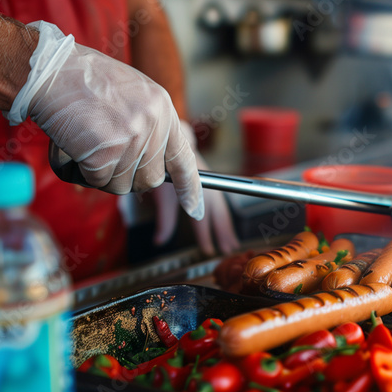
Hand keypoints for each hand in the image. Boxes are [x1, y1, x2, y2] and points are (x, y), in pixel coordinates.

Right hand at [7, 21, 203, 219]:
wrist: (50, 70)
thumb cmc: (83, 80)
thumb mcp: (132, 94)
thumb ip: (147, 124)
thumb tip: (149, 161)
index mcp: (163, 108)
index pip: (184, 158)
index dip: (190, 187)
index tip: (194, 209)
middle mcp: (153, 125)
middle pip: (150, 180)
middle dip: (128, 177)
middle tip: (105, 155)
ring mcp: (131, 140)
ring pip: (121, 185)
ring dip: (100, 173)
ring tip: (86, 142)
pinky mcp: (105, 153)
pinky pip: (97, 181)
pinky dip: (82, 171)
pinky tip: (74, 146)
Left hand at [153, 121, 240, 254]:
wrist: (174, 140)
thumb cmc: (166, 165)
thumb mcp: (161, 194)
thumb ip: (164, 219)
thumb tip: (159, 241)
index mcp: (197, 191)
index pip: (202, 219)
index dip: (206, 236)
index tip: (209, 251)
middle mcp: (208, 187)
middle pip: (219, 214)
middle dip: (224, 233)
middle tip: (228, 250)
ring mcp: (211, 184)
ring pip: (223, 209)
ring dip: (228, 226)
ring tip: (232, 242)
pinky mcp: (210, 182)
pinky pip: (221, 202)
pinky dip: (225, 216)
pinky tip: (226, 223)